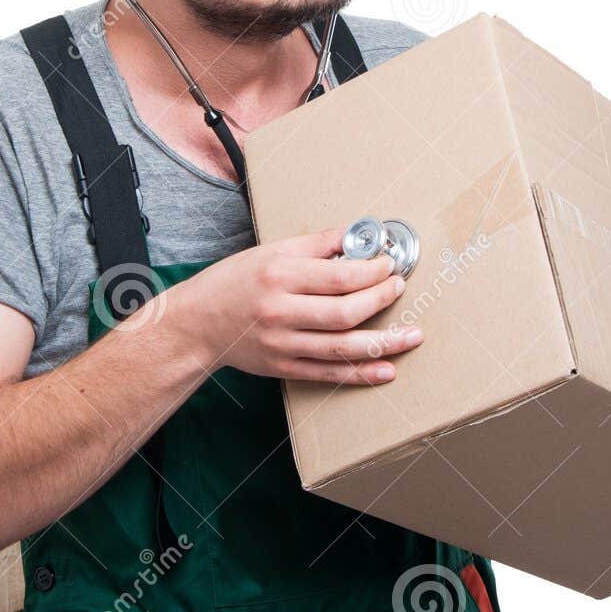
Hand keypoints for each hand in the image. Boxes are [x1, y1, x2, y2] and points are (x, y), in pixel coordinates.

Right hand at [162, 226, 418, 384]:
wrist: (198, 323)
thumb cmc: (234, 282)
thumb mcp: (270, 251)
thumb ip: (315, 245)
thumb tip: (355, 237)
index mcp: (279, 277)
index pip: (338, 276)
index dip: (372, 272)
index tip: (389, 266)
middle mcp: (281, 312)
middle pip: (344, 313)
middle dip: (381, 300)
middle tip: (399, 289)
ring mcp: (283, 344)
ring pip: (343, 348)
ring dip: (383, 343)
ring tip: (412, 336)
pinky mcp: (284, 368)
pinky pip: (329, 374)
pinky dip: (361, 373)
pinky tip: (386, 369)